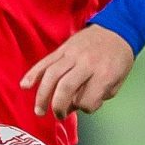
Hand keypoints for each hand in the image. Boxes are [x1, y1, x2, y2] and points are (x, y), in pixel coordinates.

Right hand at [21, 25, 136, 118]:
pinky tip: (25, 85)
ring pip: (52, 75)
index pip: (88, 99)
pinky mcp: (63, 48)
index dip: (85, 108)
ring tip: (39, 110)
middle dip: (58, 106)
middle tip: (57, 116)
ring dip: (42, 95)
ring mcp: (73, 54)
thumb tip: (73, 106)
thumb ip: (97, 96)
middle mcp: (87, 63)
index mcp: (104, 74)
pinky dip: (33, 74)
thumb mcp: (117, 81)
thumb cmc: (118, 59)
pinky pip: (45, 62)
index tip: (85, 107)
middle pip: (66, 87)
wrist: (118, 28)